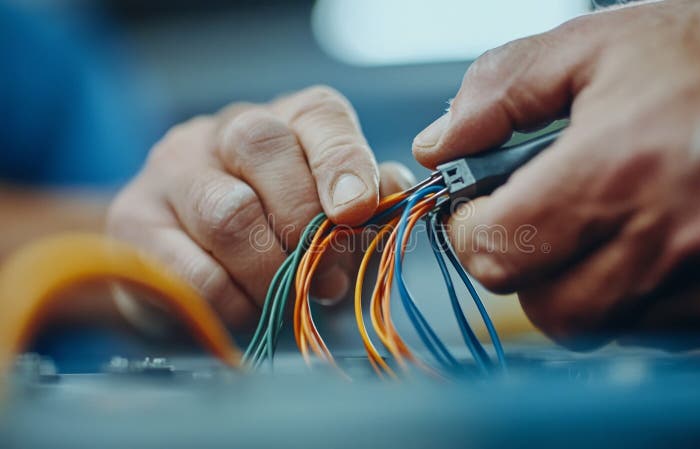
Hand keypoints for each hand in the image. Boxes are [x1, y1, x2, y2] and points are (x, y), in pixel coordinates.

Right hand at [109, 86, 413, 328]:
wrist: (185, 254)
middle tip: (328, 278)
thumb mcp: (330, 208)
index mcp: (285, 119)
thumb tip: (391, 194)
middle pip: (264, 148)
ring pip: (227, 213)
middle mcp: (224, 131)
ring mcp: (172, 171)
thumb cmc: (276, 227)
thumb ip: (369, 199)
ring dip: (271, 271)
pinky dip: (232, 302)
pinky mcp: (134, 222)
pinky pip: (192, 271)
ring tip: (288, 297)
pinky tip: (245, 307)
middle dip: (305, 224)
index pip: (319, 116)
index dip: (343, 161)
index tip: (356, 209)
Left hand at [413, 0, 699, 348]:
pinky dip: (642, 295)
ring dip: (583, 283)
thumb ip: (505, 89)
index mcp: (614, 174)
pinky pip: (664, 330)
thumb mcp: (605, 42)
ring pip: (603, 326)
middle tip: (541, 220)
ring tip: (610, 222)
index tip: (479, 210)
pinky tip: (662, 241)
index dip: (470, 231)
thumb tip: (441, 143)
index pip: (494, 252)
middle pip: (545, 309)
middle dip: (525, 266)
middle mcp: (665, 244)